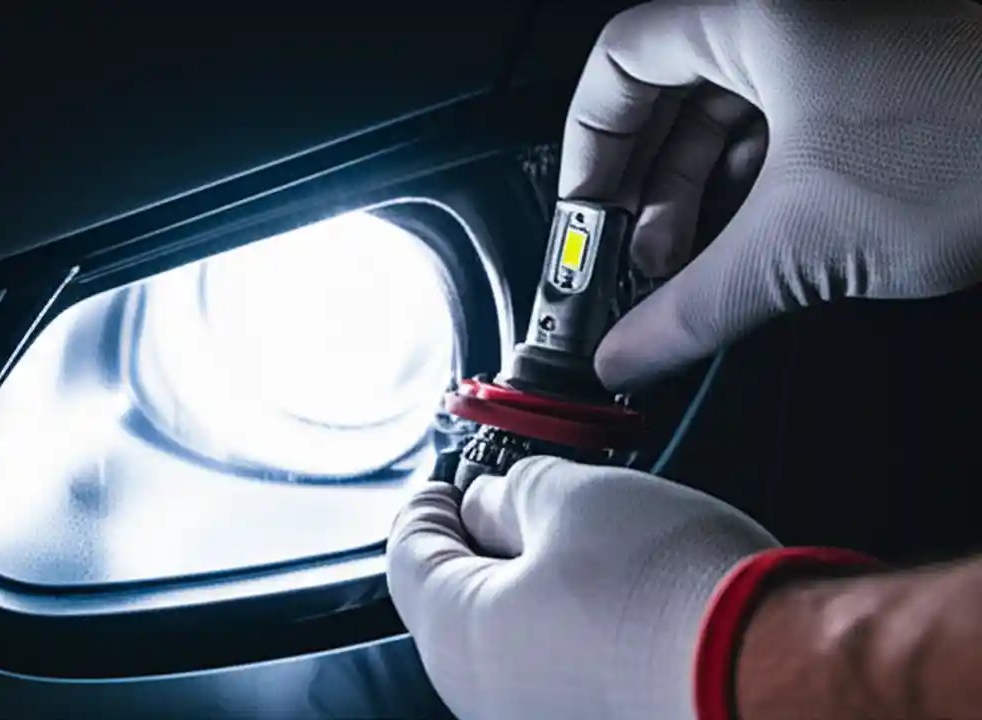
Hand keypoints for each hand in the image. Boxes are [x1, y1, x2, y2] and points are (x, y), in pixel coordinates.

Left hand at [386, 457, 778, 719]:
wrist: (776, 676)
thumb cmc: (672, 593)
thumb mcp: (573, 496)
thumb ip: (513, 491)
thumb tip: (494, 503)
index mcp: (456, 634)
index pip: (406, 555)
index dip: (426, 505)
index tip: (445, 485)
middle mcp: (484, 697)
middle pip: (456, 602)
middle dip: (485, 544)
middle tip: (521, 500)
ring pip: (512, 641)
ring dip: (534, 589)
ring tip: (587, 544)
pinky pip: (561, 675)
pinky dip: (574, 632)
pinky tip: (620, 600)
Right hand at [561, 0, 981, 389]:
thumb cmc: (981, 139)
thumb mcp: (807, 243)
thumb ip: (694, 306)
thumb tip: (629, 351)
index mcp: (756, 16)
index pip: (621, 62)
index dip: (590, 148)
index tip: (586, 217)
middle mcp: (794, 17)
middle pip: (674, 94)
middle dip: (650, 188)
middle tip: (639, 264)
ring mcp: (844, 45)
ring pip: (737, 116)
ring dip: (707, 198)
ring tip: (698, 270)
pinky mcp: (884, 84)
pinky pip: (793, 127)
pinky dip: (765, 189)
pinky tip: (761, 248)